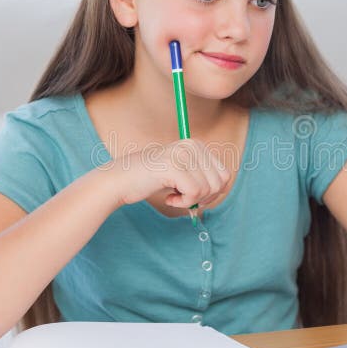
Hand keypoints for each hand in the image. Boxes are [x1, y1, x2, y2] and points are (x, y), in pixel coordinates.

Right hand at [115, 138, 231, 209]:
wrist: (121, 180)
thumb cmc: (152, 180)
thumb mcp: (183, 172)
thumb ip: (203, 175)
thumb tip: (224, 186)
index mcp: (197, 145)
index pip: (225, 175)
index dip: (212, 193)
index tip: (193, 195)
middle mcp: (192, 145)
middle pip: (219, 183)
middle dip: (204, 198)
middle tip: (184, 198)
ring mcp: (183, 155)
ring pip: (207, 190)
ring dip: (191, 201)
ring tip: (174, 195)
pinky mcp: (174, 167)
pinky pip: (194, 194)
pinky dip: (182, 202)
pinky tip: (168, 198)